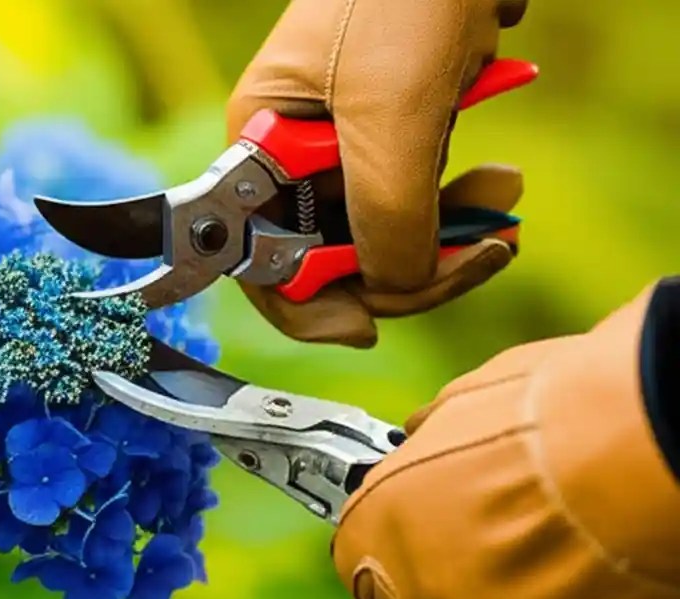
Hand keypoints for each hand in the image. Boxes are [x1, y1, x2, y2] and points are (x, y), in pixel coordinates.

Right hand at [228, 0, 528, 347]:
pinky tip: (497, 187)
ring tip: (501, 203)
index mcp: (258, 151)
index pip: (263, 262)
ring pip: (383, 232)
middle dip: (408, 265)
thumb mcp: (392, 114)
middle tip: (475, 251)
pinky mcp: (390, 135)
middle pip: (335, 258)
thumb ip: (386, 216)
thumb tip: (394, 290)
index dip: (310, 304)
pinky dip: (457, 202)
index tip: (368, 324)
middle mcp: (292, 158)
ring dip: (445, 235)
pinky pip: (417, 196)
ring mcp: (342, 148)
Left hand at [331, 280, 679, 598]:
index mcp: (383, 522)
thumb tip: (427, 432)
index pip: (368, 567)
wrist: (634, 441)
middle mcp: (422, 589)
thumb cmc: (560, 407)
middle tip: (508, 598)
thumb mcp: (471, 401)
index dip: (406, 566)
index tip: (436, 561)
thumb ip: (438, 435)